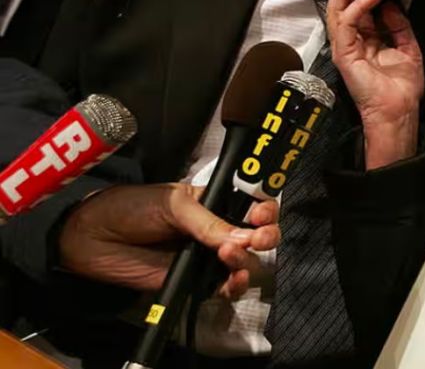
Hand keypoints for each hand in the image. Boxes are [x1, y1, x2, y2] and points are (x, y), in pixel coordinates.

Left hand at [58, 183, 278, 297]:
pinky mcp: (195, 281)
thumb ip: (208, 222)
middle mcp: (218, 229)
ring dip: (247, 260)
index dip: (265, 210)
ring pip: (246, 263)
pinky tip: (231, 279)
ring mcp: (208, 256)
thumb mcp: (173, 204)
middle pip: (259, 236)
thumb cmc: (132, 208)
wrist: (94, 237)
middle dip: (266, 236)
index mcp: (217, 202)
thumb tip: (244, 238)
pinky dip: (234, 286)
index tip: (261, 215)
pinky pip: (224, 287)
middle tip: (257, 237)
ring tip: (229, 255)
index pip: (254, 205)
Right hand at [327, 0, 424, 168]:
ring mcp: (346, 47)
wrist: (399, 109)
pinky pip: (346, 23)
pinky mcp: (344, 53)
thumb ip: (399, 25)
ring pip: (337, 10)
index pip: (358, 8)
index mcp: (366, 40)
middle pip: (343, 5)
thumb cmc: (402, 85)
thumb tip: (391, 4)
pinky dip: (357, 6)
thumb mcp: (407, 47)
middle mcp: (353, 41)